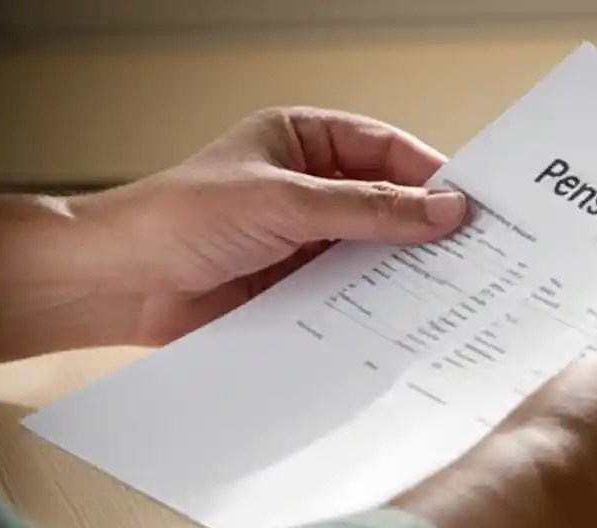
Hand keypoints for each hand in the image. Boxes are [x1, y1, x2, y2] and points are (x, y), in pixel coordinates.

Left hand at [0, 107, 465, 357]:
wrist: (120, 285)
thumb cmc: (180, 218)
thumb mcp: (285, 201)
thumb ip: (369, 207)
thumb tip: (445, 209)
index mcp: (304, 142)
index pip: (386, 149)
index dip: (431, 173)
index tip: (474, 203)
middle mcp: (311, 188)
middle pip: (388, 201)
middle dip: (426, 225)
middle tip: (476, 250)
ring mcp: (307, 239)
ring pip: (375, 250)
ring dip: (406, 268)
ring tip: (453, 287)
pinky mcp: (300, 287)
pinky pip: (353, 292)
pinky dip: (379, 303)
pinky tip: (409, 316)